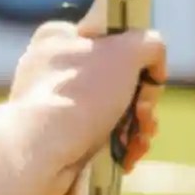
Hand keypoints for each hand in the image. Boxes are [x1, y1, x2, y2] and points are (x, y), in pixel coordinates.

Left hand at [6, 22, 165, 194]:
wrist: (40, 151)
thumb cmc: (80, 94)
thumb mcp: (126, 51)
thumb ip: (148, 43)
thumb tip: (154, 58)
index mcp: (60, 37)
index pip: (110, 39)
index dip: (136, 58)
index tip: (147, 77)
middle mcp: (52, 69)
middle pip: (117, 80)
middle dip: (141, 102)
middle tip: (145, 114)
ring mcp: (52, 106)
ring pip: (111, 112)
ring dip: (135, 128)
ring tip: (138, 142)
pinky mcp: (56, 139)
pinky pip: (97, 138)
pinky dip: (118, 147)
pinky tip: (126, 157)